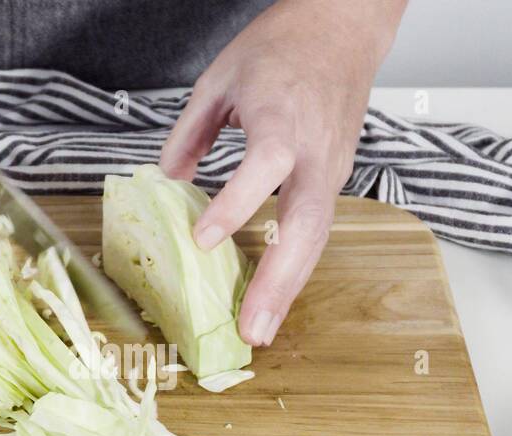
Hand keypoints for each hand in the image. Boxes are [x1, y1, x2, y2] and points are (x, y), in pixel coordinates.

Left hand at [160, 0, 404, 345]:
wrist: (344, 28)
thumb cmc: (282, 47)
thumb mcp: (219, 78)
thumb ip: (190, 132)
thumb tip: (167, 181)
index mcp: (282, 118)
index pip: (264, 167)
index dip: (236, 205)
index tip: (203, 240)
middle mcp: (315, 151)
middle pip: (305, 224)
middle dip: (277, 280)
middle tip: (250, 327)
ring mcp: (333, 168)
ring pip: (317, 238)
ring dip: (289, 289)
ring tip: (260, 330)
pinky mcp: (337, 177)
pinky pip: (318, 230)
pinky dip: (297, 268)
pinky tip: (274, 299)